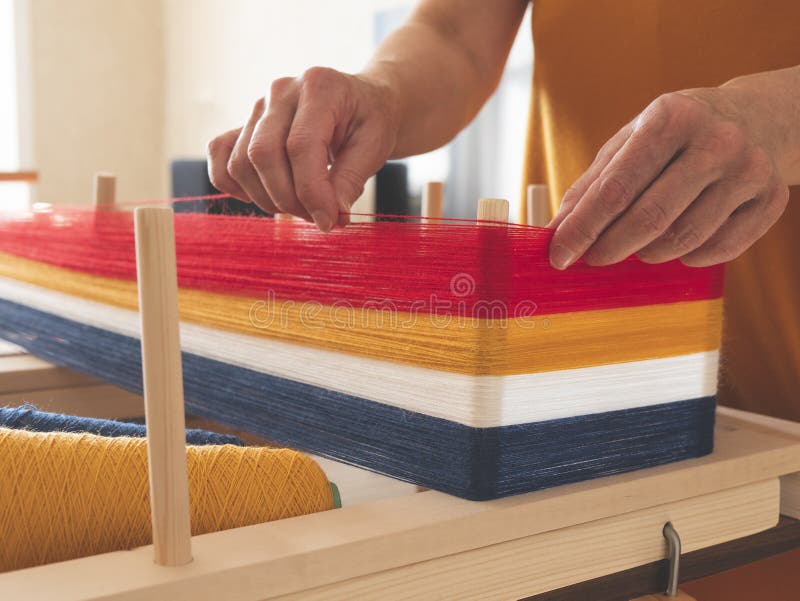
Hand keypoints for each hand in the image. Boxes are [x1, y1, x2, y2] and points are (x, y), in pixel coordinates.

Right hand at [207, 67, 399, 230]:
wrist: (362, 102)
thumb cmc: (370, 122)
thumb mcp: (374, 147)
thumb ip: (351, 180)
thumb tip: (331, 216)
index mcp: (319, 87)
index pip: (300, 146)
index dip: (311, 192)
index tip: (329, 222)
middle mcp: (281, 91)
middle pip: (262, 154)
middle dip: (288, 199)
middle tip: (317, 216)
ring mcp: (258, 106)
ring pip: (241, 162)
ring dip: (268, 199)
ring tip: (301, 207)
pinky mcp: (245, 124)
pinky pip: (220, 155)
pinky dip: (235, 184)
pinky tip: (265, 195)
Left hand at [548, 88, 789, 268]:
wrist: (755, 117)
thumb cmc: (675, 135)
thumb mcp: (629, 142)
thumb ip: (591, 186)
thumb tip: (557, 232)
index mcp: (671, 118)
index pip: (615, 189)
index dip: (583, 229)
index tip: (558, 256)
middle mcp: (715, 141)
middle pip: (650, 218)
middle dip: (611, 248)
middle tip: (593, 259)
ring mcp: (749, 170)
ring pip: (684, 239)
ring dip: (648, 254)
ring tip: (637, 246)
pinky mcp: (771, 198)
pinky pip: (720, 250)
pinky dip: (689, 257)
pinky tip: (678, 244)